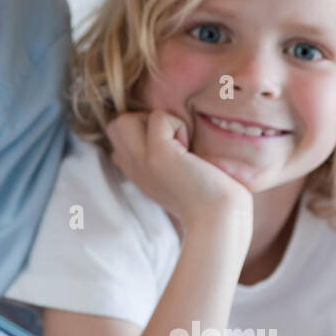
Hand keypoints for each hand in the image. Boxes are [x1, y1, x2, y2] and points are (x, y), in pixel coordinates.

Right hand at [105, 109, 252, 233]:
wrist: (220, 218)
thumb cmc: (212, 198)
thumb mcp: (178, 178)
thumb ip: (166, 161)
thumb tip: (172, 136)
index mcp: (138, 174)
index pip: (119, 142)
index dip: (142, 133)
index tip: (170, 148)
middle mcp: (134, 169)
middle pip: (116, 126)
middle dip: (142, 121)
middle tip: (171, 139)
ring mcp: (141, 162)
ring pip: (124, 120)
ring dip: (154, 120)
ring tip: (177, 141)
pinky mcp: (157, 155)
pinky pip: (158, 117)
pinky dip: (177, 123)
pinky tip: (190, 147)